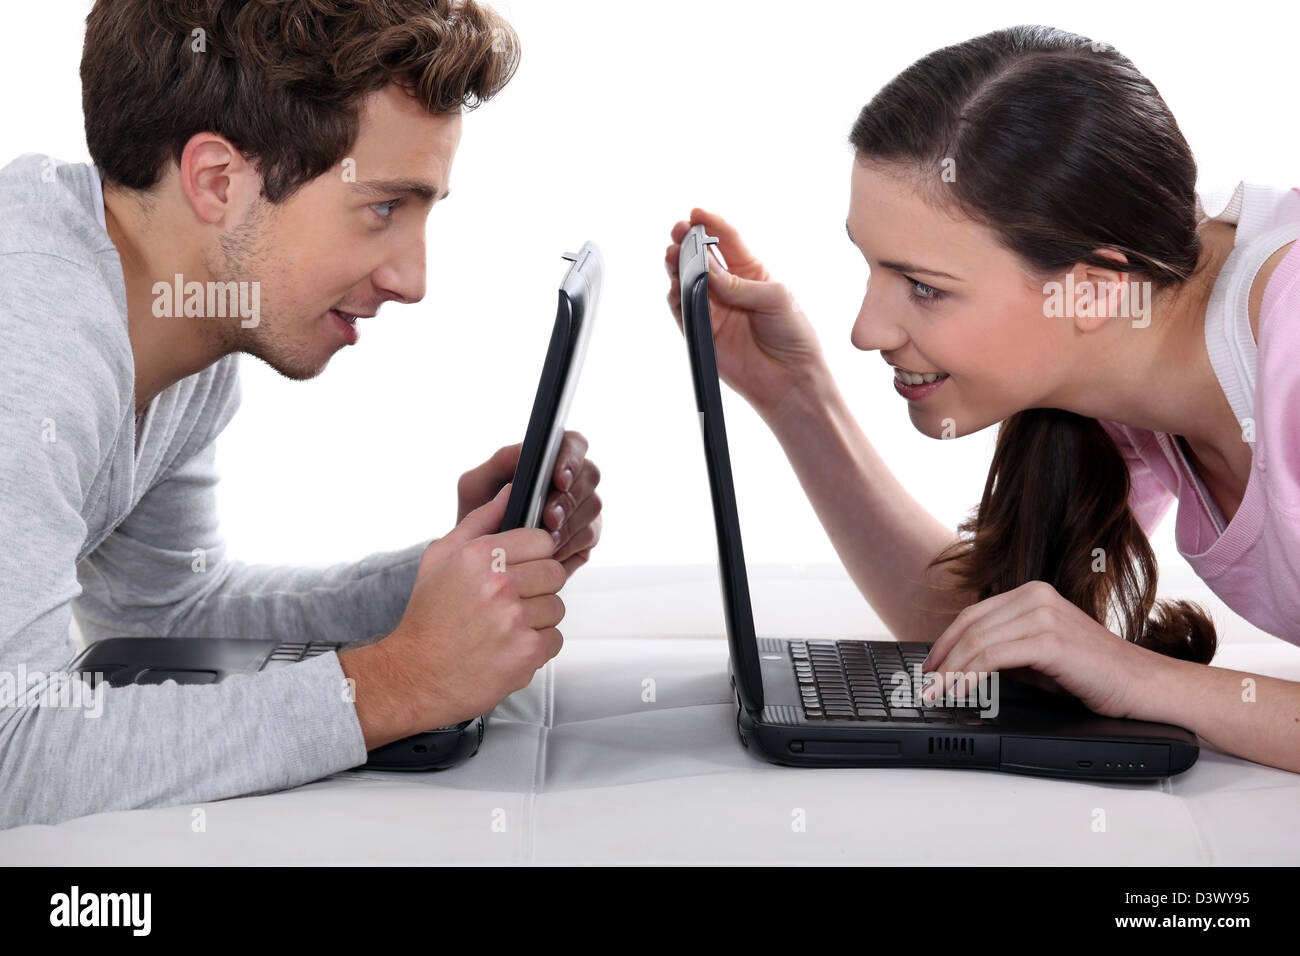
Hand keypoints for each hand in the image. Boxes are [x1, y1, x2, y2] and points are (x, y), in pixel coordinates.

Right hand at [374, 483, 567, 734]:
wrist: (414, 675)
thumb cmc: (427, 617)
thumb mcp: (441, 557)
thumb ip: (481, 519)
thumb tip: (512, 490)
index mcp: (479, 555)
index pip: (541, 539)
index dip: (533, 555)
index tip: (521, 568)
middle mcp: (498, 585)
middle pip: (555, 573)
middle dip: (538, 587)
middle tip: (511, 601)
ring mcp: (514, 620)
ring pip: (556, 608)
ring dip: (537, 618)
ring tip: (505, 626)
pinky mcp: (526, 653)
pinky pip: (555, 639)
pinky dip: (536, 646)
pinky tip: (508, 647)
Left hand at [456, 430, 601, 576]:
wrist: (481, 555)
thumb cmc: (478, 513)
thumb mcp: (476, 484)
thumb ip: (500, 462)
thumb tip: (527, 453)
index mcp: (549, 458)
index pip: (574, 444)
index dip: (571, 458)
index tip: (559, 479)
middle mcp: (572, 478)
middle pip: (590, 475)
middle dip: (568, 498)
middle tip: (549, 518)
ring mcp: (582, 506)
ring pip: (592, 507)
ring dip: (569, 524)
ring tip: (546, 540)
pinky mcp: (585, 536)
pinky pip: (590, 536)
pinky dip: (570, 544)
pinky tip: (551, 553)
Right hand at [664, 207, 827, 418]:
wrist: (791, 379)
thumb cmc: (793, 335)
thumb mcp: (775, 298)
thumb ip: (739, 284)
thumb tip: (707, 269)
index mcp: (751, 272)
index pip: (727, 240)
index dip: (710, 224)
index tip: (695, 212)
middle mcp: (729, 288)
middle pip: (701, 258)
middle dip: (687, 242)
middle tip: (678, 232)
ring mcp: (714, 309)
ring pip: (686, 281)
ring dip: (677, 267)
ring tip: (673, 256)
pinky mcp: (702, 333)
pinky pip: (682, 311)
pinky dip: (676, 297)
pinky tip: (676, 286)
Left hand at [920, 580, 1160, 718]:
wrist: (1141, 684)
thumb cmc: (1093, 672)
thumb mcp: (1040, 655)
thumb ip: (1006, 649)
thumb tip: (964, 662)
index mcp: (1032, 594)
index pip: (973, 615)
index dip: (945, 642)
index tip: (930, 667)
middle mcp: (1035, 596)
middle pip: (970, 626)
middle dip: (942, 658)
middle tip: (924, 686)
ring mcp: (1042, 615)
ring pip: (977, 642)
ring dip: (950, 672)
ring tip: (936, 695)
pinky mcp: (1049, 640)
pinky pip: (994, 657)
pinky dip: (970, 676)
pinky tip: (961, 692)